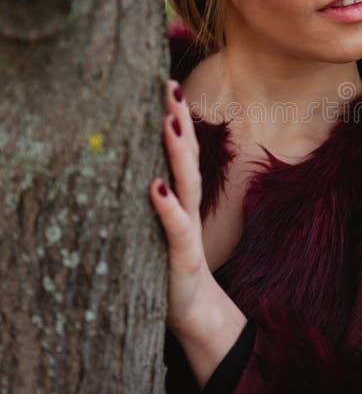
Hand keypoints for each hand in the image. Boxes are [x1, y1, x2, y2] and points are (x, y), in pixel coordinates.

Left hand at [149, 78, 209, 336]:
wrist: (194, 310)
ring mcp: (187, 229)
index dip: (178, 118)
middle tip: (170, 85)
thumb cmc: (169, 264)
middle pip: (188, 157)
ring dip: (178, 152)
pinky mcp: (181, 254)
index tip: (168, 83)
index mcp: (182, 197)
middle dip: (180, 120)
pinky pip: (176, 227)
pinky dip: (167, 206)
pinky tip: (157, 187)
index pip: (182, 151)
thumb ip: (157, 198)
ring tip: (168, 122)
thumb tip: (136, 167)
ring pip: (187, 183)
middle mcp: (188, 206)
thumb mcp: (161, 225)